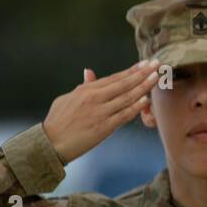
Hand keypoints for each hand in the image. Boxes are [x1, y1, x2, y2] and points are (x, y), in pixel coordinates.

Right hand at [42, 60, 159, 163]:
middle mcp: (95, 98)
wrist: (49, 143)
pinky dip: (136, 107)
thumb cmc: (57, 121)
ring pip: (127, 97)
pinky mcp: (103, 127)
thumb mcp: (68, 98)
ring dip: (143, 86)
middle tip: (157, 64)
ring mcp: (100, 112)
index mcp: (86, 90)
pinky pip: (123, 115)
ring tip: (156, 77)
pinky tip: (146, 99)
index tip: (145, 63)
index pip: (115, 77)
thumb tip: (89, 72)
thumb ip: (83, 86)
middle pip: (124, 83)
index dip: (132, 70)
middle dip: (142, 73)